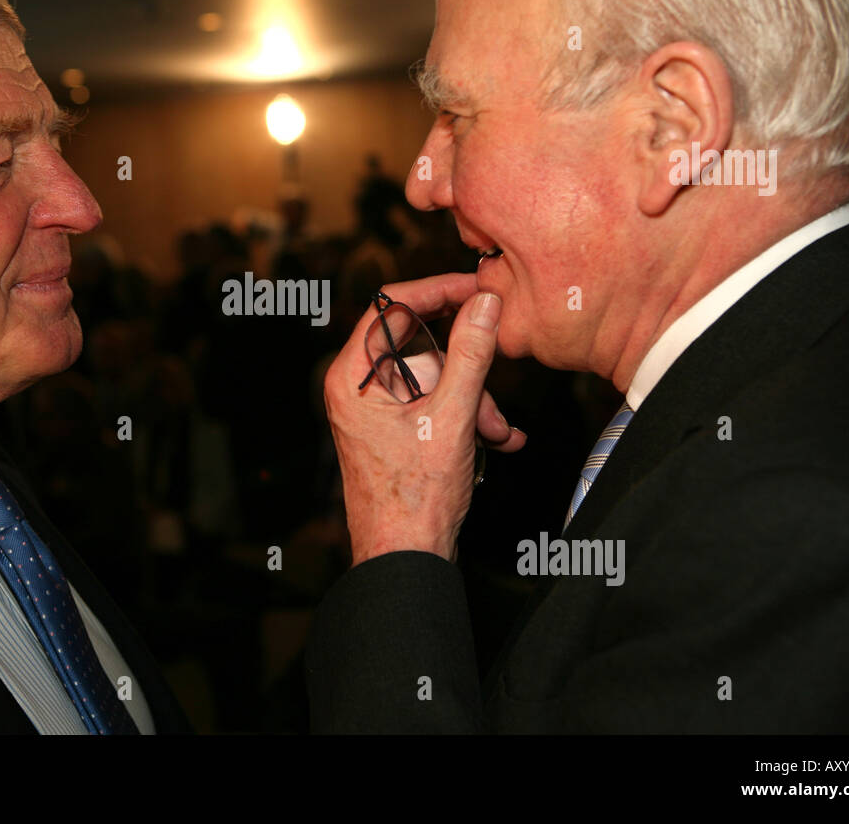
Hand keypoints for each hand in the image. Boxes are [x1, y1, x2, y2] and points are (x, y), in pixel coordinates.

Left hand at [324, 273, 525, 566]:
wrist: (405, 558)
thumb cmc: (414, 498)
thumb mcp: (452, 417)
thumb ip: (471, 353)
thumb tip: (483, 302)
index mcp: (353, 376)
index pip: (392, 306)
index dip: (438, 292)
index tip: (479, 289)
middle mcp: (357, 388)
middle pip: (421, 345)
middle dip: (466, 370)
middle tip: (493, 394)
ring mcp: (374, 410)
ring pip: (436, 377)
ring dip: (473, 401)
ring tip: (494, 432)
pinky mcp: (393, 430)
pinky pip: (433, 403)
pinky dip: (465, 416)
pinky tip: (494, 439)